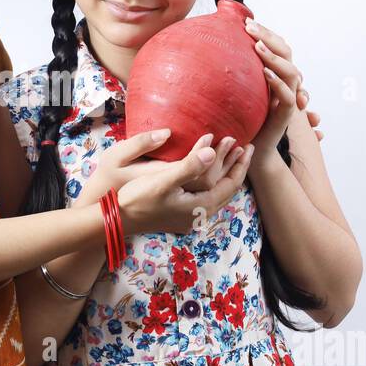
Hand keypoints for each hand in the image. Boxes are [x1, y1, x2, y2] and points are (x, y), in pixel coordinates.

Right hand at [115, 131, 255, 235]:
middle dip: (237, 168)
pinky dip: (213, 182)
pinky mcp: (180, 216)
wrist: (116, 220)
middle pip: (227, 190)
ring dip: (225, 174)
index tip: (249, 145)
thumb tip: (213, 152)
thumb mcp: (163, 180)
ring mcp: (190, 218)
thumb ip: (189, 166)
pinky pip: (206, 196)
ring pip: (217, 194)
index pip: (231, 184)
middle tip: (245, 148)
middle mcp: (199, 214)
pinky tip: (208, 175)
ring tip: (230, 157)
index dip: (242, 164)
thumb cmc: (137, 199)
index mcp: (201, 206)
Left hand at [242, 18, 320, 154]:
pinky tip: (265, 73)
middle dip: (269, 37)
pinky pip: (287, 95)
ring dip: (274, 57)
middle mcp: (285, 83)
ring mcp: (288, 97)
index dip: (266, 33)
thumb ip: (231, 71)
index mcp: (275, 74)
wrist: (251, 148)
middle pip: (286, 53)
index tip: (247, 22)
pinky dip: (278, 82)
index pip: (278, 47)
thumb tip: (208, 49)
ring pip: (290, 72)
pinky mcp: (286, 114)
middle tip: (249, 27)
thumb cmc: (241, 118)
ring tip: (257, 46)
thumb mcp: (235, 90)